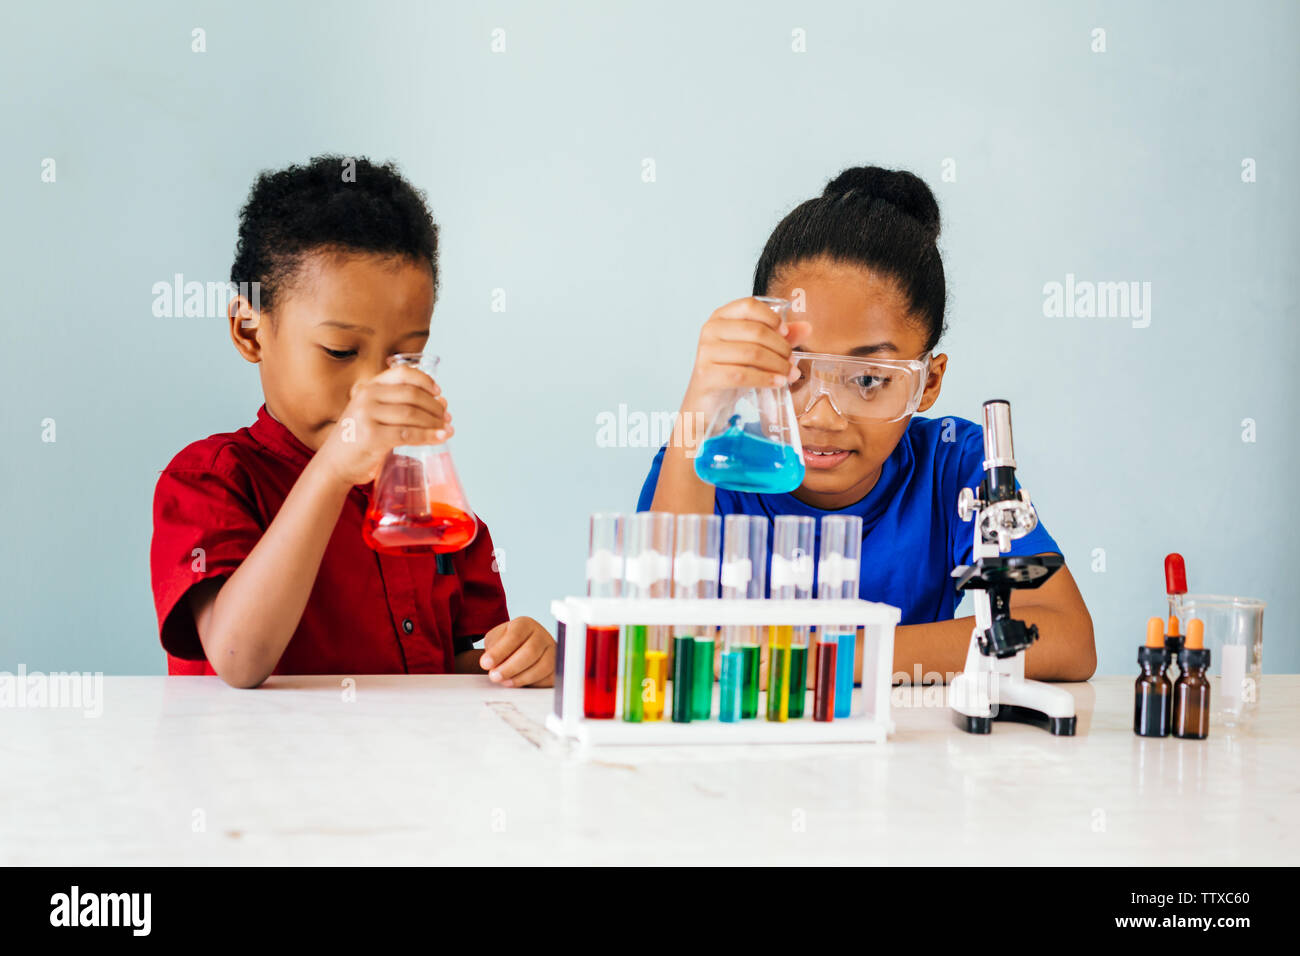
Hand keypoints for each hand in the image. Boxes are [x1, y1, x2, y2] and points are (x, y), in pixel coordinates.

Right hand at [315, 365, 451, 486]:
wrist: (334, 465)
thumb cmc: (358, 440)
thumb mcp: (372, 414)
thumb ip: (399, 406)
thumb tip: (441, 403)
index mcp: (368, 387)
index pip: (402, 373)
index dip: (425, 380)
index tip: (439, 392)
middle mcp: (366, 397)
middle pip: (412, 395)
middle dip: (435, 406)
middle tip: (447, 417)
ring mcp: (367, 416)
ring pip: (413, 414)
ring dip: (435, 422)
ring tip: (447, 429)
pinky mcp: (372, 436)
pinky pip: (408, 434)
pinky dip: (428, 436)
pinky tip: (440, 438)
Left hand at [480, 616, 555, 687]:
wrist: (524, 648)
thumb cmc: (509, 644)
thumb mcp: (496, 639)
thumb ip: (493, 649)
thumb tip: (492, 665)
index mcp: (525, 624)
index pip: (515, 636)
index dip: (499, 651)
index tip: (486, 663)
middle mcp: (541, 635)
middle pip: (530, 652)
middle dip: (510, 667)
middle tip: (494, 676)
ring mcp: (552, 651)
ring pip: (542, 666)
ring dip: (520, 678)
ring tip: (505, 682)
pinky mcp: (555, 668)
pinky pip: (548, 678)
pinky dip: (532, 683)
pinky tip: (518, 683)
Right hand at [682, 296, 810, 415]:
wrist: (707, 400)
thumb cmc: (731, 370)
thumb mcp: (755, 350)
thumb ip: (779, 337)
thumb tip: (807, 327)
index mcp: (721, 316)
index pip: (750, 305)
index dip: (772, 318)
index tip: (786, 332)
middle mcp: (711, 330)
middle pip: (756, 331)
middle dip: (781, 347)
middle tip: (792, 360)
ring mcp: (706, 352)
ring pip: (752, 353)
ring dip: (777, 365)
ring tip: (789, 374)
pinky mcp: (706, 375)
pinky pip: (742, 375)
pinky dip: (765, 379)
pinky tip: (778, 382)